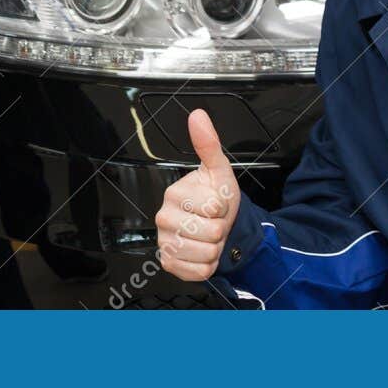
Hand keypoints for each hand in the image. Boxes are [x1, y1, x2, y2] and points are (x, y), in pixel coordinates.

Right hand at [156, 109, 242, 281]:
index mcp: (174, 193)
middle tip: (213, 220)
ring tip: (208, 234)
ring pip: (207, 252)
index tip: (216, 203)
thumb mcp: (219, 171)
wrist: (217, 225)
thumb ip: (208, 144)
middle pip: (212, 232)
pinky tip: (202, 251)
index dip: (223, 207)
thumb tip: (198, 116)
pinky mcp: (169, 264)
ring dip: (216, 246)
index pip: (213, 207)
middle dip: (221, 228)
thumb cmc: (216, 198)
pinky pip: (200, 271)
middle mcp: (164, 218)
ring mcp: (165, 242)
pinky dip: (209, 264)